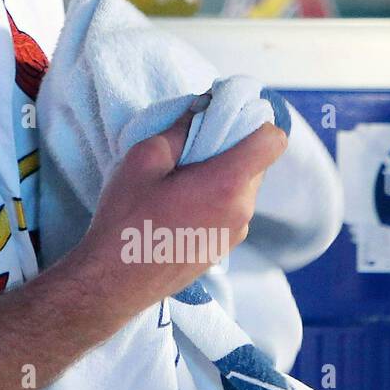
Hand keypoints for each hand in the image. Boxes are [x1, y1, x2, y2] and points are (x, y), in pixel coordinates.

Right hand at [76, 98, 288, 317]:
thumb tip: (202, 108)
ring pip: (243, 186)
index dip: (254, 121)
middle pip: (256, 162)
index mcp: (227, 184)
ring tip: (178, 180)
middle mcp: (242, 210)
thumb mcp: (143, 160)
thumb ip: (179, 129)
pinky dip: (215, 197)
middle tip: (188, 147)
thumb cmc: (127, 219)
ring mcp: (236, 233)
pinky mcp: (224, 248)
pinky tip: (177, 205)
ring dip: (221, 173)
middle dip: (230, 146)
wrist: (116, 281)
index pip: (273, 141)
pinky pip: (232, 209)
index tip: (224, 116)